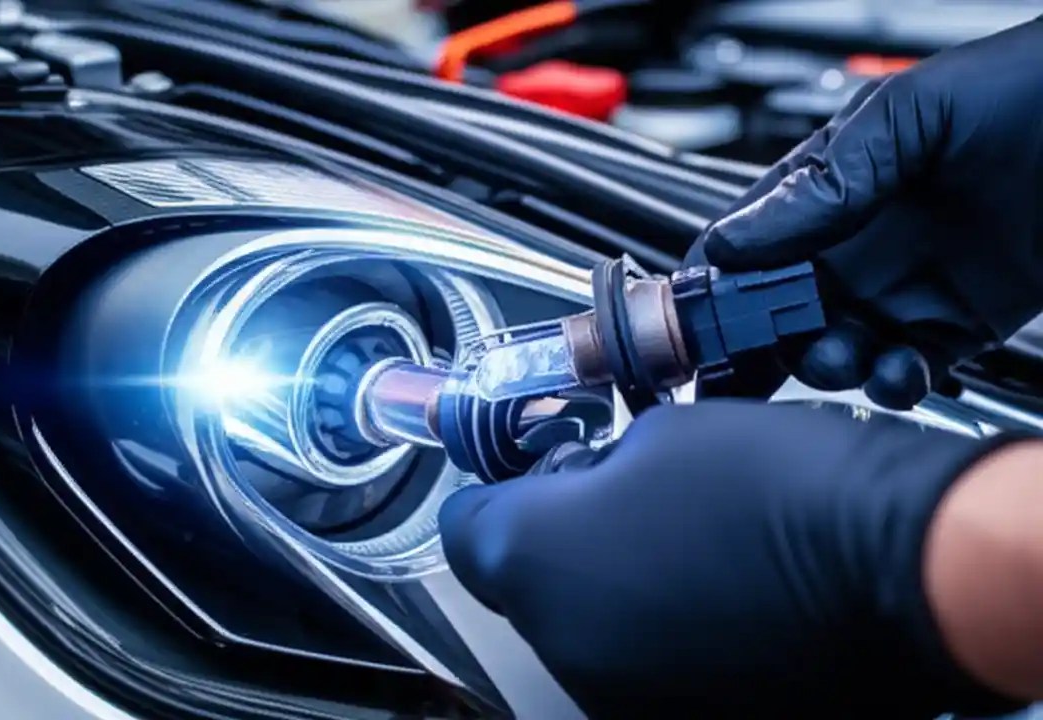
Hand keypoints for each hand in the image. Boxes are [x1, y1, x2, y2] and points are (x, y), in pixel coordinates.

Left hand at [440, 401, 1025, 717]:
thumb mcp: (663, 436)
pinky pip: (642, 672)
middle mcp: (559, 645)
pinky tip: (720, 602)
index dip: (497, 490)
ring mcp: (618, 696)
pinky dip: (664, 640)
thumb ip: (591, 467)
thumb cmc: (784, 490)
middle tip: (628, 501)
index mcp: (532, 559)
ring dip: (614, 594)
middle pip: (526, 586)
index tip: (534, 475)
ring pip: (584, 633)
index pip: (463, 528)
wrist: (899, 568)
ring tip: (692, 553)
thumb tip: (579, 482)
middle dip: (563, 541)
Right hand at [686, 18, 1042, 408]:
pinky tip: (898, 368)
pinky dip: (891, 383)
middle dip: (756, 343)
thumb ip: (822, 184)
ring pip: (833, 350)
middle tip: (748, 363)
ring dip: (823, 366)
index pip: (747, 242)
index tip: (697, 323)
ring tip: (838, 355)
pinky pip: (905, 372)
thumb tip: (736, 239)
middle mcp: (859, 241)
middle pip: (778, 310)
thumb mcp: (904, 119)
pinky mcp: (958, 327)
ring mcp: (906, 286)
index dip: (715, 285)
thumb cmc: (1029, 90)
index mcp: (831, 184)